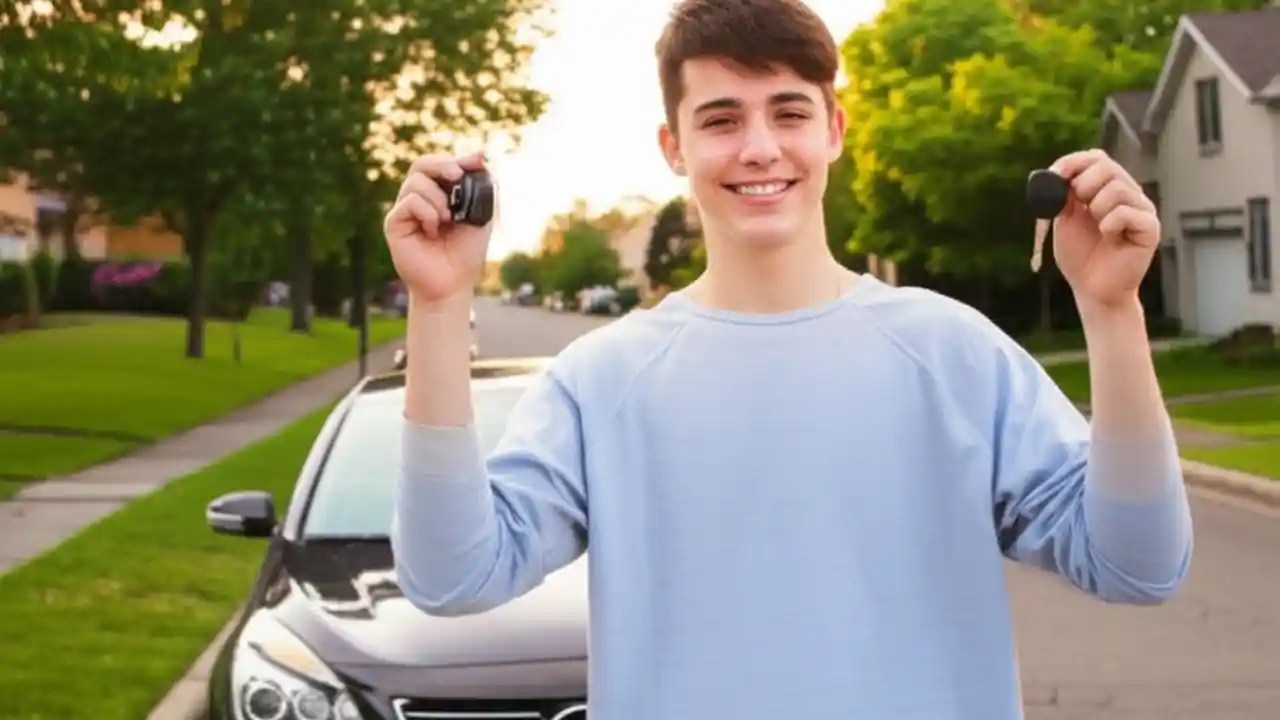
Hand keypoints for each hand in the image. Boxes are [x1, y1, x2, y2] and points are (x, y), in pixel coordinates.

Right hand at [383, 152, 493, 303]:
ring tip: (447, 219)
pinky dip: (427, 212)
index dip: (458, 158)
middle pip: (422, 164)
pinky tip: (433, 230)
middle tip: (457, 176)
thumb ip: (479, 187)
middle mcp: (419, 198)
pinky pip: (409, 202)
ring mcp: (405, 209)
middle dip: (442, 165)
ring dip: (438, 197)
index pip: (440, 165)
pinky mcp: (394, 223)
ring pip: (416, 182)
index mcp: (438, 194)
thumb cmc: (466, 253)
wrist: (453, 284)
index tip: (478, 160)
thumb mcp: (480, 214)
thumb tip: (480, 157)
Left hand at [1050, 149, 1158, 311]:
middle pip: (1107, 166)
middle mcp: (1129, 193)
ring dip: (1096, 209)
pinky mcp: (1150, 228)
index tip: (1056, 175)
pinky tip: (1110, 237)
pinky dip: (1109, 224)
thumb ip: (1062, 195)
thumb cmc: (1080, 255)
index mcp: (1108, 188)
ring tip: (1098, 229)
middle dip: (1083, 186)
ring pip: (1116, 188)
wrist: (1092, 289)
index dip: (1074, 162)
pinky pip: (1126, 212)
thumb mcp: (1064, 220)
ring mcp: (1142, 209)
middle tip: (1080, 209)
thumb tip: (1052, 173)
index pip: (1097, 158)